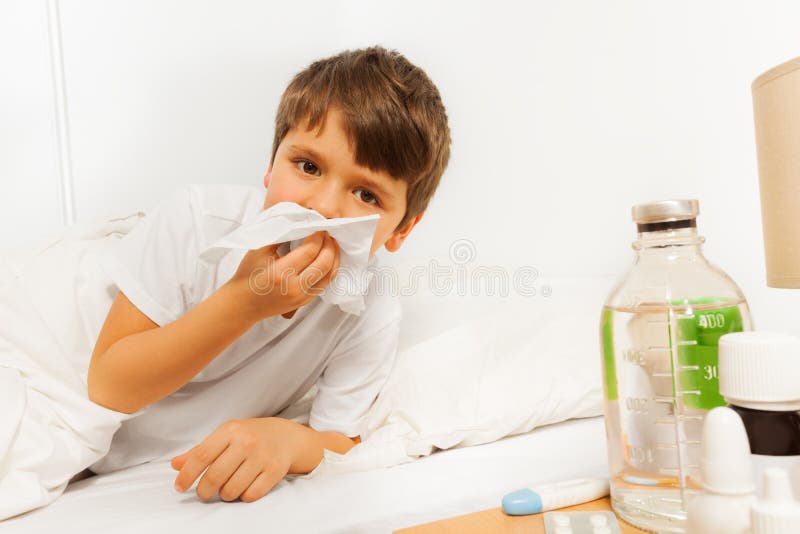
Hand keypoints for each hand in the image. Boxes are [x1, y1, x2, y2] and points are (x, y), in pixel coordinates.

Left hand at [171, 418, 297, 502]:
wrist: (287, 436)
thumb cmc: (250, 436)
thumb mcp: (225, 436)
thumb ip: (200, 450)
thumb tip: (176, 465)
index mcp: (230, 430)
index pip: (201, 456)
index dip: (186, 475)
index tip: (180, 487)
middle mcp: (246, 442)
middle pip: (214, 477)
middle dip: (204, 491)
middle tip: (204, 493)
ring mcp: (262, 456)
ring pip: (231, 490)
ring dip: (224, 495)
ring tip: (227, 489)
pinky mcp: (276, 470)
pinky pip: (251, 495)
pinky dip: (243, 497)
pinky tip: (244, 488)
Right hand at [226, 231, 340, 322]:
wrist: (243, 303)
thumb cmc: (248, 274)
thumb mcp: (259, 249)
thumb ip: (280, 234)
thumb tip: (300, 221)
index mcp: (281, 272)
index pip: (310, 250)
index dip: (318, 236)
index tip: (319, 226)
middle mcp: (294, 287)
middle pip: (324, 263)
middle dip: (329, 245)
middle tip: (328, 233)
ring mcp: (301, 297)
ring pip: (330, 275)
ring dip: (335, 257)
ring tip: (332, 244)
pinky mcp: (305, 302)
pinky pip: (325, 284)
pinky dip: (331, 270)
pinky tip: (329, 259)